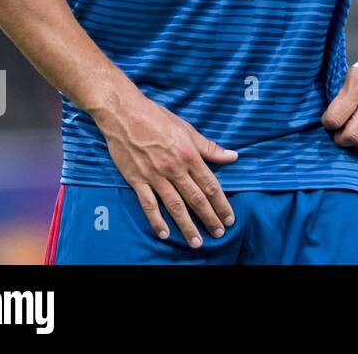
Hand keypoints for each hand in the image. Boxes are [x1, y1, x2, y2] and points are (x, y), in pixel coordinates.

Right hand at [95, 92, 237, 246]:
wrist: (125, 114)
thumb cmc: (158, 119)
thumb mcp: (188, 129)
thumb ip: (210, 147)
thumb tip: (233, 156)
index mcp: (189, 155)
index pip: (210, 185)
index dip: (221, 203)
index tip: (229, 218)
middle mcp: (174, 168)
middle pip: (195, 198)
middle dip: (209, 218)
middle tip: (219, 234)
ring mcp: (154, 176)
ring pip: (174, 206)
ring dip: (187, 225)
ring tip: (196, 242)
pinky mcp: (137, 180)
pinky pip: (148, 204)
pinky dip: (156, 221)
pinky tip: (165, 234)